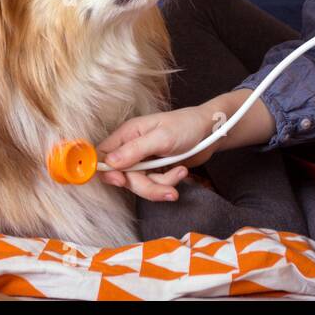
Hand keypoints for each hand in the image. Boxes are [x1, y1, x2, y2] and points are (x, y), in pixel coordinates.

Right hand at [96, 105, 221, 201]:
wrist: (211, 132)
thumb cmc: (186, 126)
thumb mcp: (161, 137)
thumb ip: (135, 150)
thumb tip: (108, 163)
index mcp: (128, 133)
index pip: (103, 155)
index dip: (107, 171)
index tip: (121, 181)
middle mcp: (132, 147)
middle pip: (123, 176)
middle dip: (145, 186)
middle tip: (165, 188)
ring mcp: (144, 160)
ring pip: (140, 184)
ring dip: (161, 186)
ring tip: (180, 174)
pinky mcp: (155, 171)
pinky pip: (154, 186)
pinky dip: (168, 183)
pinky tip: (182, 172)